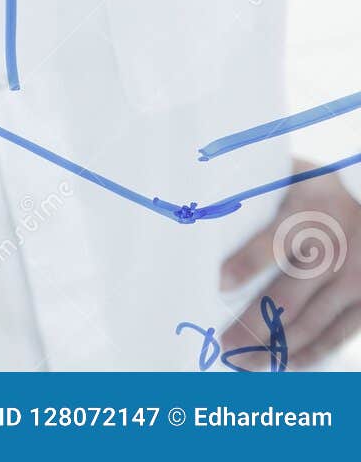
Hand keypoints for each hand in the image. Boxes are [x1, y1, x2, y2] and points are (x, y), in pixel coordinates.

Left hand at [220, 158, 360, 367]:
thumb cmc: (311, 186)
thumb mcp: (288, 176)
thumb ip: (252, 194)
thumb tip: (194, 209)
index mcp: (310, 209)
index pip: (276, 241)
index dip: (247, 263)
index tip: (219, 284)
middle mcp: (336, 246)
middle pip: (289, 295)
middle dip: (253, 324)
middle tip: (223, 344)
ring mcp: (358, 276)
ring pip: (312, 321)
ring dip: (276, 347)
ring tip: (244, 363)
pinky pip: (340, 332)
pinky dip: (312, 352)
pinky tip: (286, 364)